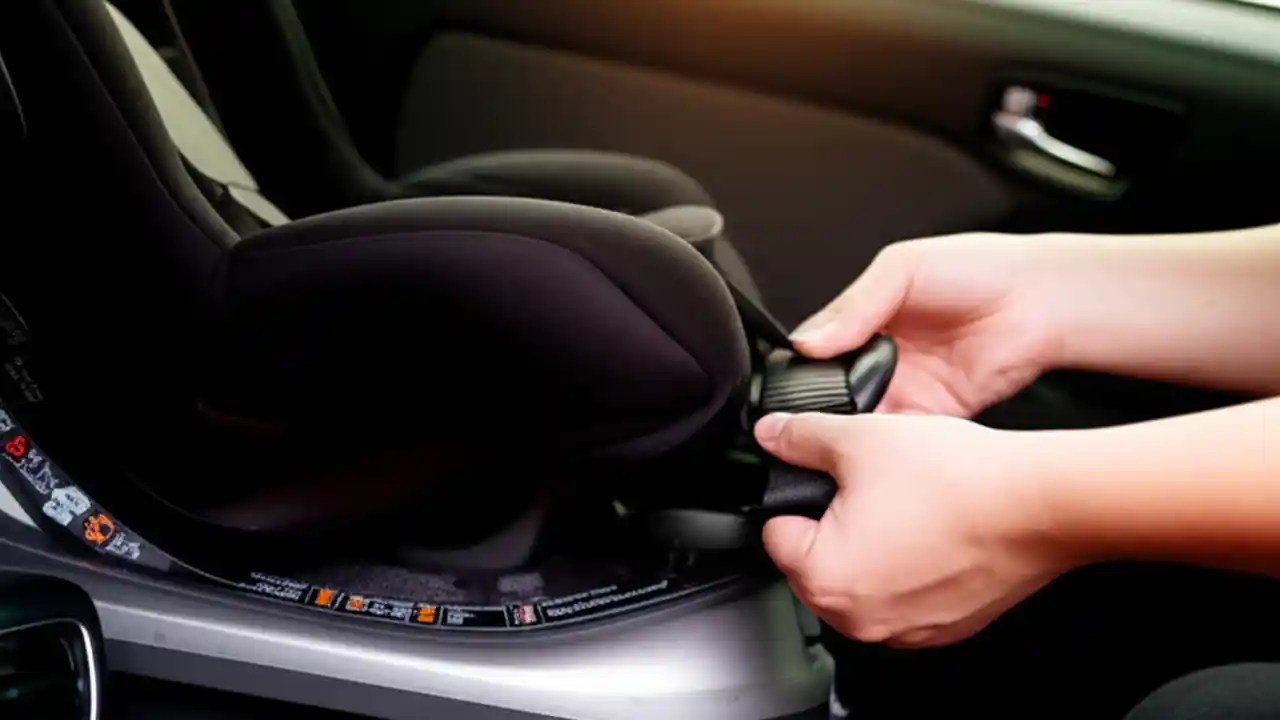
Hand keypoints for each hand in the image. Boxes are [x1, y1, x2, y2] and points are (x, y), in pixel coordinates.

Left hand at [756, 411, 1070, 647]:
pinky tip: (934, 531)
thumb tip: (773, 434)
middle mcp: (860, 619)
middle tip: (870, 488)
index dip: (797, 496)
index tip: (824, 479)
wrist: (1041, 504)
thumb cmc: (957, 479)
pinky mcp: (943, 628)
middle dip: (831, 525)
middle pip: (814, 564)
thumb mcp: (860, 438)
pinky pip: (902, 596)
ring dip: (871, 547)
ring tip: (906, 507)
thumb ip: (801, 437)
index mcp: (825, 578)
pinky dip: (909, 567)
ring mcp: (904, 630)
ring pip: (860, 581)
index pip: (776, 534)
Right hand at [790, 234, 1063, 416]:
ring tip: (842, 431)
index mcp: (865, 318)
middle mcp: (881, 357)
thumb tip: (808, 342)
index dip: (801, 367)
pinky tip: (879, 441)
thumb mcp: (902, 269)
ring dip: (854, 428)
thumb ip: (854, 306)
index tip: (786, 386)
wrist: (1042, 299)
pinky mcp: (935, 414)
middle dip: (822, 406)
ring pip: (864, 419)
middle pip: (835, 392)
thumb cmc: (980, 268)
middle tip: (808, 417)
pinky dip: (889, 443)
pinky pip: (902, 437)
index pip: (816, 350)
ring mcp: (907, 387)